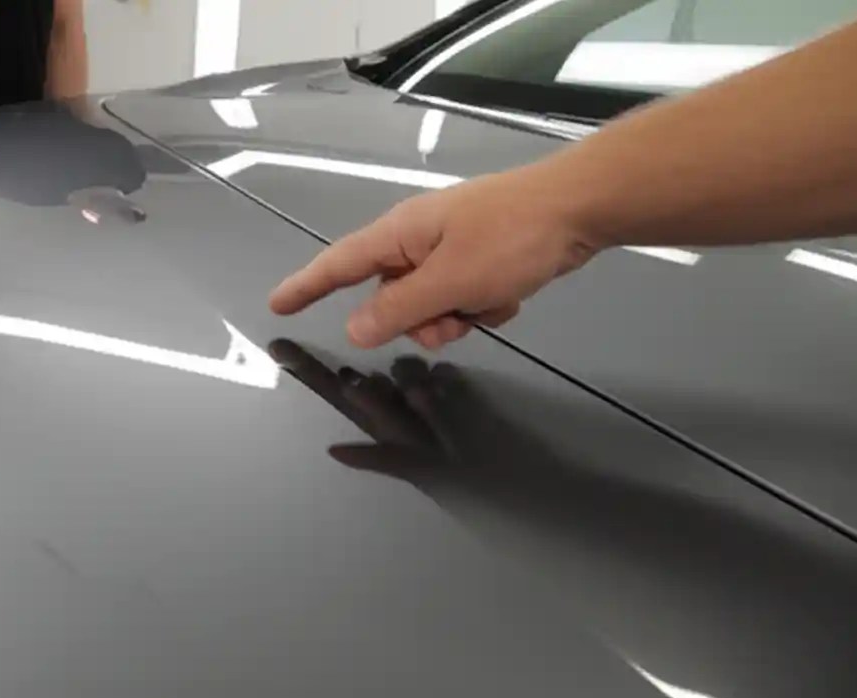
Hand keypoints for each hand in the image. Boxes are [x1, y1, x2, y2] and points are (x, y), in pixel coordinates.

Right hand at [269, 166, 605, 349]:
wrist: (578, 209)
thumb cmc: (511, 236)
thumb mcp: (450, 281)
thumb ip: (398, 309)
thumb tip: (354, 330)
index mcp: (400, 234)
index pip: (339, 265)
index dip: (306, 287)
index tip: (278, 304)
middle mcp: (419, 240)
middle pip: (392, 297)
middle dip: (419, 319)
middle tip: (451, 321)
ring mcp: (452, 248)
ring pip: (432, 304)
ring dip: (458, 314)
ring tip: (489, 301)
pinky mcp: (482, 258)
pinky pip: (465, 298)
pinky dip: (485, 303)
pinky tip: (511, 291)